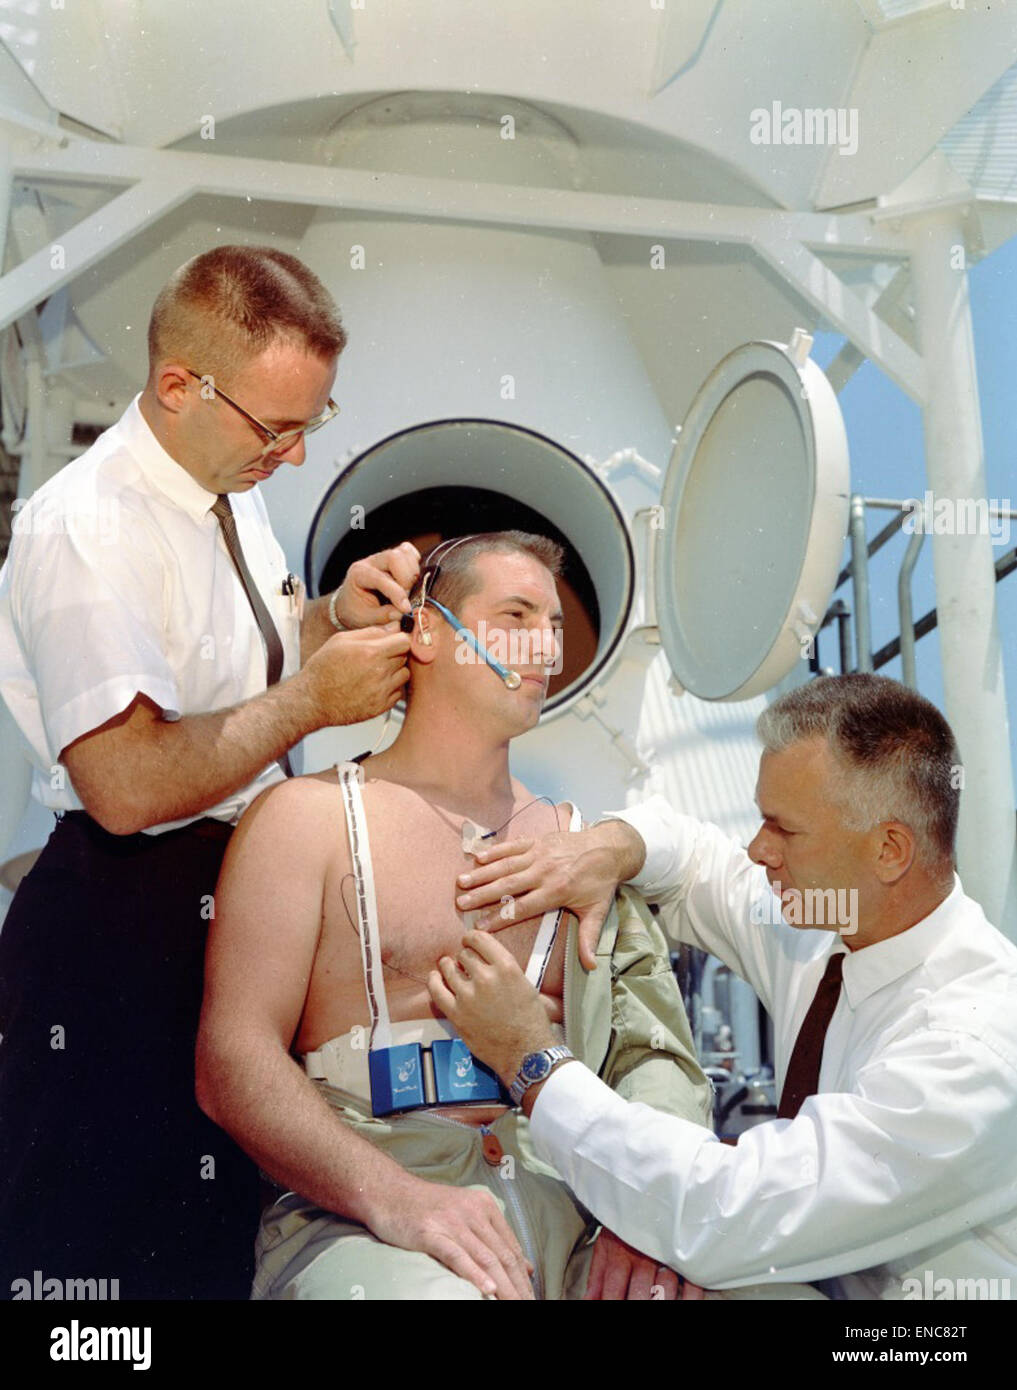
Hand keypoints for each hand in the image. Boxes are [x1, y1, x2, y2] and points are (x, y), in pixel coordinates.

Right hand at [300, 622, 409, 724]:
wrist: (312, 700)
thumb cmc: (323, 669)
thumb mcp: (341, 641)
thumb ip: (371, 632)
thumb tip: (393, 627)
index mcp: (371, 653)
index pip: (404, 641)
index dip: (399, 639)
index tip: (392, 642)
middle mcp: (380, 673)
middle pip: (404, 657)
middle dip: (394, 654)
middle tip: (377, 658)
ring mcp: (382, 691)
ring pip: (404, 675)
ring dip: (395, 672)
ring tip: (375, 672)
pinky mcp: (381, 706)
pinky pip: (398, 693)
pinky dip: (390, 688)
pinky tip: (374, 685)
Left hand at [333, 541, 420, 627]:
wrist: (351, 603)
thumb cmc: (356, 610)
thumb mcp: (364, 619)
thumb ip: (383, 616)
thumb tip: (401, 613)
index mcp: (358, 574)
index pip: (380, 578)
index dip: (396, 593)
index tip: (406, 609)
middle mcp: (370, 562)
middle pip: (394, 557)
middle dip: (406, 578)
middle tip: (407, 596)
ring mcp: (383, 557)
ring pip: (404, 552)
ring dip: (412, 571)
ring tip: (409, 589)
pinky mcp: (394, 557)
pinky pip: (408, 551)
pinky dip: (415, 564)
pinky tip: (411, 580)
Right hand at [366, 1173, 533, 1299]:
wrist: (390, 1192)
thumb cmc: (428, 1207)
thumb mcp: (467, 1214)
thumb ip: (495, 1237)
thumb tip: (526, 1266)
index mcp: (484, 1206)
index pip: (511, 1247)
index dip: (523, 1276)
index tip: (531, 1295)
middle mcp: (472, 1212)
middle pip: (502, 1255)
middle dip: (518, 1286)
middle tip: (529, 1306)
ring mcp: (452, 1222)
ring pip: (485, 1258)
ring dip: (503, 1287)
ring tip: (515, 1304)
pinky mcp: (431, 1233)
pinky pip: (457, 1256)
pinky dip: (474, 1274)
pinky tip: (487, 1289)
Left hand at [428, 929, 556, 1083]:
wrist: (526, 1052)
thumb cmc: (530, 1021)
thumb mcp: (525, 984)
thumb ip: (505, 969)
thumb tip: (489, 958)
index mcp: (506, 967)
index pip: (479, 939)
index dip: (471, 938)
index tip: (469, 941)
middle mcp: (486, 977)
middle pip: (464, 954)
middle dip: (464, 957)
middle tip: (465, 963)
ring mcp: (468, 996)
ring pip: (449, 969)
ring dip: (448, 966)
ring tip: (447, 966)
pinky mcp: (457, 1014)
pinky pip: (437, 991)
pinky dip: (434, 981)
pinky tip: (434, 977)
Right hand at [454, 822, 645, 969]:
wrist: (609, 848)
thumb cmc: (600, 882)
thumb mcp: (597, 911)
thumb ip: (589, 938)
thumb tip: (591, 966)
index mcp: (555, 891)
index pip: (521, 908)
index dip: (499, 918)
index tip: (479, 928)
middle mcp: (543, 872)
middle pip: (507, 886)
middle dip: (482, 895)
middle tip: (461, 903)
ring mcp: (539, 855)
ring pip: (505, 865)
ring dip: (482, 873)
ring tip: (461, 881)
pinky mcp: (537, 841)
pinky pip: (513, 846)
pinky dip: (495, 851)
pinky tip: (478, 858)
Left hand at [584, 1227, 686, 1299]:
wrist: (643, 1191)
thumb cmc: (623, 1226)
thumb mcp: (605, 1246)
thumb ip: (597, 1277)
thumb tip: (587, 1301)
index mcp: (619, 1254)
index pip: (613, 1287)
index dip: (611, 1301)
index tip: (611, 1308)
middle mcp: (642, 1254)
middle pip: (640, 1290)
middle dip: (638, 1302)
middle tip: (637, 1305)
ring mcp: (664, 1252)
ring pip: (666, 1286)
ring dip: (663, 1300)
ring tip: (661, 1303)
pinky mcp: (683, 1250)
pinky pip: (692, 1276)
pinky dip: (692, 1294)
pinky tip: (687, 1299)